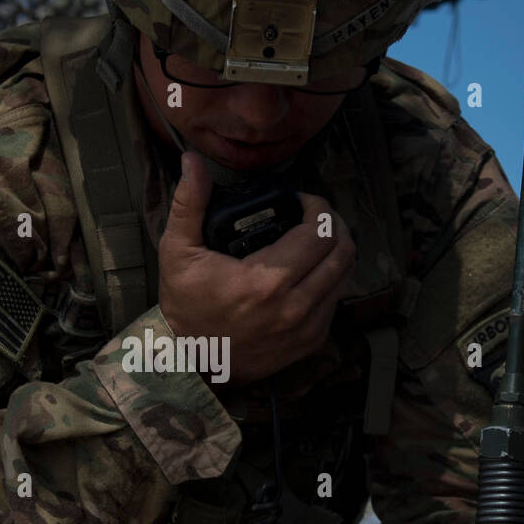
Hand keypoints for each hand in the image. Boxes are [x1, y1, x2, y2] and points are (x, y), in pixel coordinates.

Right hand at [158, 151, 354, 386]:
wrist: (191, 361)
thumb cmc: (185, 305)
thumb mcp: (177, 251)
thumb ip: (189, 204)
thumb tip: (192, 161)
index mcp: (267, 282)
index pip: (320, 231)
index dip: (316, 206)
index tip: (301, 201)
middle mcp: (295, 307)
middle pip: (342, 250)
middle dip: (333, 224)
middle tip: (313, 216)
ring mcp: (307, 328)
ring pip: (345, 274)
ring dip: (336, 250)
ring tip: (314, 238)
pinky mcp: (311, 341)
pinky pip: (336, 299)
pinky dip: (330, 278)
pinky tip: (310, 269)